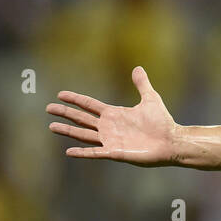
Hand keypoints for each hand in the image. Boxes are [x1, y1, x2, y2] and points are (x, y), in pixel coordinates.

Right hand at [47, 66, 179, 165]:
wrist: (172, 141)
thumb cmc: (163, 122)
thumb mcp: (151, 99)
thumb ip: (142, 84)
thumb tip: (137, 67)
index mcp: (115, 114)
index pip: (89, 105)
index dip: (75, 99)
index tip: (60, 94)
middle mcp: (109, 127)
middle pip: (82, 119)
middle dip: (65, 113)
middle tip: (48, 108)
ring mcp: (111, 140)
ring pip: (84, 135)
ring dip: (68, 130)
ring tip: (52, 126)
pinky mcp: (115, 152)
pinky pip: (95, 153)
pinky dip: (82, 153)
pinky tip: (69, 151)